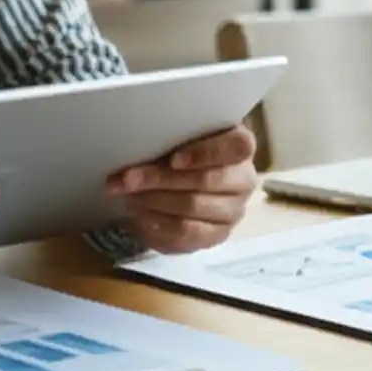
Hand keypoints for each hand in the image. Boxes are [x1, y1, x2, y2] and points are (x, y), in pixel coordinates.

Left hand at [107, 125, 258, 253]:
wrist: (182, 185)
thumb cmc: (181, 151)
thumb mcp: (179, 137)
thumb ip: (170, 136)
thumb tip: (136, 143)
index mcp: (240, 146)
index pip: (237, 147)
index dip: (205, 153)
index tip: (173, 160)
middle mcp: (243, 179)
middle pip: (206, 180)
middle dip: (160, 179)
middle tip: (128, 179)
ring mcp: (234, 210)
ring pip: (193, 207)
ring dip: (155, 201)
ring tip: (129, 195)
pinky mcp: (218, 234)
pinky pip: (188, 233)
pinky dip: (159, 224)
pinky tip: (139, 217)